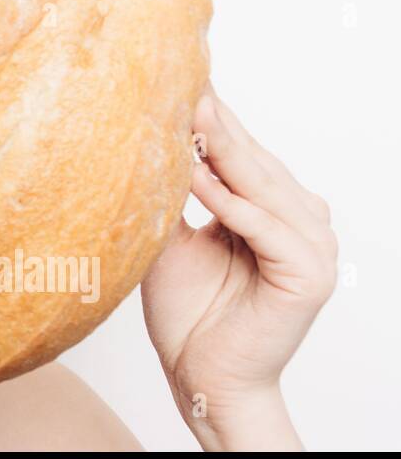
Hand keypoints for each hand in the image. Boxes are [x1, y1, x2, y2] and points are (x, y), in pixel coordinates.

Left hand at [141, 82, 336, 450]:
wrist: (202, 377)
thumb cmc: (188, 314)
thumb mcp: (171, 241)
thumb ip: (171, 196)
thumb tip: (144, 142)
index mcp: (275, 211)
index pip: (243, 156)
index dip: (212, 121)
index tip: (178, 81)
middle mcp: (302, 223)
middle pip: (253, 165)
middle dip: (217, 125)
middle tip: (184, 82)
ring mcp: (313, 248)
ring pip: (261, 189)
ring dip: (223, 153)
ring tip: (188, 114)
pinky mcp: (309, 275)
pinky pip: (264, 228)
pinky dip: (230, 203)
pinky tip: (198, 177)